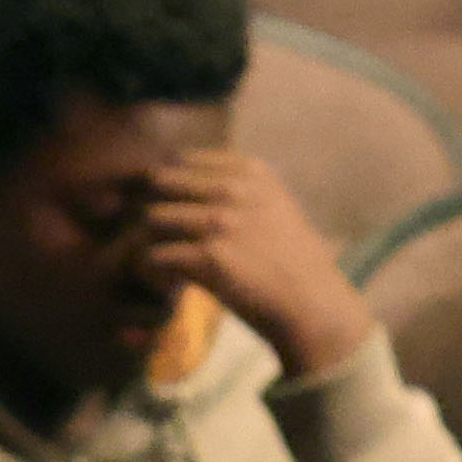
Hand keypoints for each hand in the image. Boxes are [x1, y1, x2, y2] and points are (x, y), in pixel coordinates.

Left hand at [139, 151, 372, 379]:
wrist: (312, 302)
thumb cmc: (292, 259)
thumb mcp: (275, 205)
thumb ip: (240, 189)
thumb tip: (188, 183)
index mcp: (252, 171)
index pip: (184, 159)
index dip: (173, 186)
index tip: (179, 211)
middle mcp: (235, 189)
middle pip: (162, 182)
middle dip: (157, 207)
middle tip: (164, 236)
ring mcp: (221, 222)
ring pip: (152, 218)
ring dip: (150, 241)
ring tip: (165, 261)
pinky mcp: (208, 258)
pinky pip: (155, 255)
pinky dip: (155, 271)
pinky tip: (170, 282)